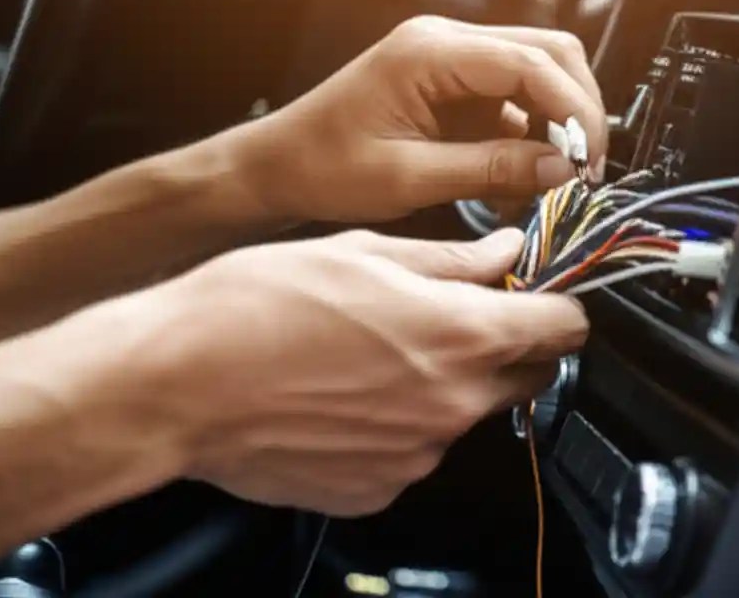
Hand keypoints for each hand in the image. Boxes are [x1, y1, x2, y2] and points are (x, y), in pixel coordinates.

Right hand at [146, 228, 585, 515]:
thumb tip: (504, 251)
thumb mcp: (361, 251)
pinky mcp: (380, 488)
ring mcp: (418, 455)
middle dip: (506, 346)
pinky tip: (345, 398)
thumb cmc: (256, 306)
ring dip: (443, 386)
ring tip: (372, 357)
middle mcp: (453, 403)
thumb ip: (450, 259)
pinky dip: (397, 427)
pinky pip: (414, 452)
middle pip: (525, 375)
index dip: (559, 305)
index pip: (564, 327)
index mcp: (462, 334)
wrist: (173, 385)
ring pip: (465, 414)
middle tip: (453, 319)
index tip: (542, 297)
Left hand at [230, 16, 606, 223]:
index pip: (532, 61)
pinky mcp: (455, 89)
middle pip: (548, 54)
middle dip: (578, 110)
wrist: (277, 167)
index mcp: (430, 51)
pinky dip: (531, 139)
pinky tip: (523, 180)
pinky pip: (514, 103)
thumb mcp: (409, 178)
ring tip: (556, 180)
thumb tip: (560, 168)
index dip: (573, 111)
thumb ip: (490, 170)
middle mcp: (446, 43)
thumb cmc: (323, 167)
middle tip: (584, 170)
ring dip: (558, 124)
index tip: (587, 162)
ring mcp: (452, 63)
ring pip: (539, 74)